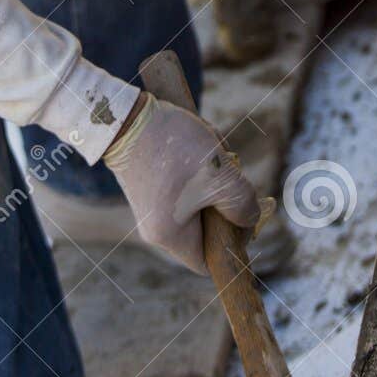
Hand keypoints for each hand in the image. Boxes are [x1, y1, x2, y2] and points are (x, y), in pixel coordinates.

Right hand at [103, 93, 259, 272]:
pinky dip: (199, 167)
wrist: (127, 115)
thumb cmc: (174, 148)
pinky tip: (198, 143)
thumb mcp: (221, 177)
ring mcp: (152, 208)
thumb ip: (243, 206)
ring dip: (213, 177)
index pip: (210, 261)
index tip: (243, 213)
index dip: (233, 243)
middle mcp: (156, 229)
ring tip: (210, 149)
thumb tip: (249, 219)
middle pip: (207, 229)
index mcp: (170, 237)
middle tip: (227, 171)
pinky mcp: (150, 188)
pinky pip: (186, 187)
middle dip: (224, 199)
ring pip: (200, 202)